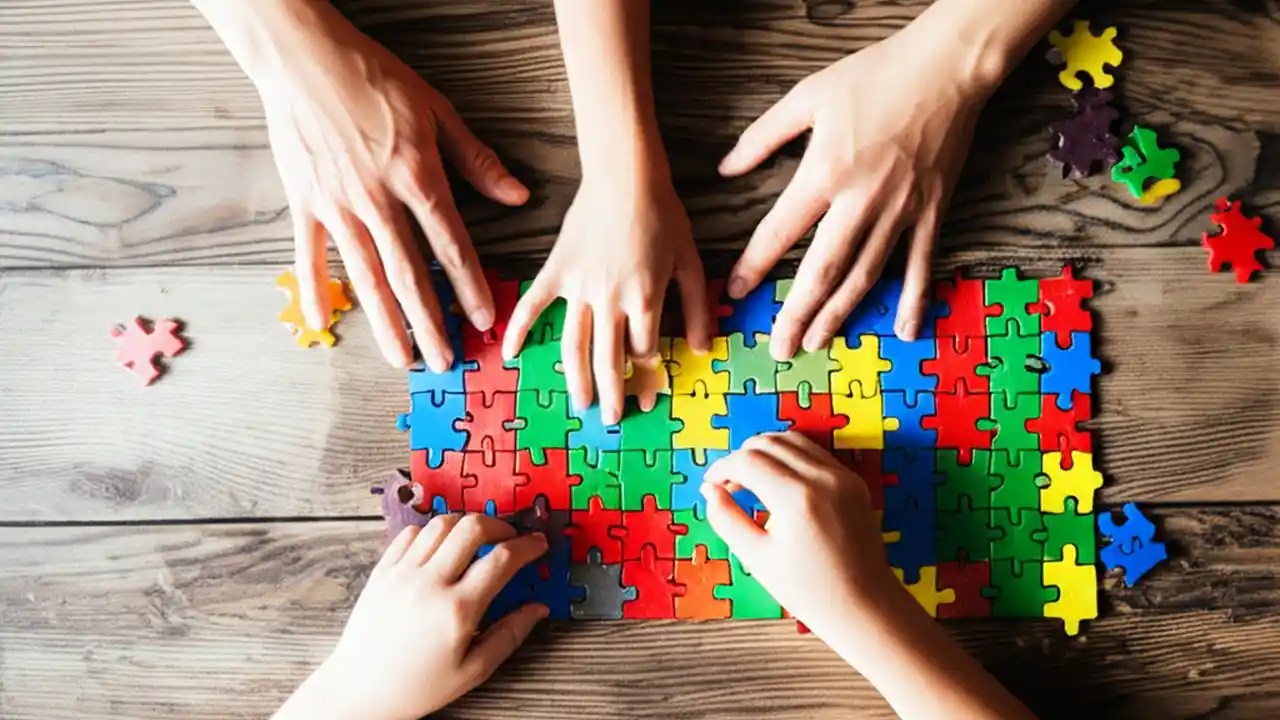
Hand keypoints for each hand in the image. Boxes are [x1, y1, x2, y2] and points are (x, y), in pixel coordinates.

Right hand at [242, 2, 529, 368]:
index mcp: (416, 177)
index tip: (483, 318)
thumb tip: (518, 197)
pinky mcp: (304, 203)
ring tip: (402, 358)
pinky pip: (308, 257)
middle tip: (446, 359)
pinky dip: (313, 291)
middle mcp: (376, 200)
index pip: (450, 245)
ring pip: (365, 276)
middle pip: (409, 274)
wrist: (305, 58)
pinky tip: (322, 324)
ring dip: (385, 322)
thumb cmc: (374, 80)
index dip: (469, 286)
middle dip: (431, 322)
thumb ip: (477, 160)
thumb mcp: (437, 111)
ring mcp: (337, 206)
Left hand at [275, 515, 548, 719]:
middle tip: (510, 538)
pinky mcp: (383, 570)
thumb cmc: (416, 686)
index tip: (537, 545)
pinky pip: (410, 533)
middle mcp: (429, 584)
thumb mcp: (473, 670)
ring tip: (477, 538)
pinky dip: (432, 530)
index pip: (502, 559)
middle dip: (500, 525)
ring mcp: (403, 573)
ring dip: (466, 523)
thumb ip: (510, 635)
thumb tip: (537, 609)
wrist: (361, 689)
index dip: (527, 546)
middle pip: (472, 527)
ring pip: (441, 523)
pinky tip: (441, 545)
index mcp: (457, 610)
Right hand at [502, 172, 709, 424]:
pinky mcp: (556, 271)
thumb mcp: (690, 262)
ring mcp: (579, 287)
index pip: (643, 349)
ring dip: (576, 378)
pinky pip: (534, 306)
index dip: (646, 368)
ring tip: (580, 403)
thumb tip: (703, 350)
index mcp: (645, 299)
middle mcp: (610, 300)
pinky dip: (521, 329)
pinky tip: (512, 354)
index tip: (646, 383)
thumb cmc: (663, 216)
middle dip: (611, 393)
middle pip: (608, 358)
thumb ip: (696, 309)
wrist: (625, 176)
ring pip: (574, 344)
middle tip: (612, 418)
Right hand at [700, 433, 901, 638]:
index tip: (710, 484)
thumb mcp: (757, 558)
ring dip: (765, 452)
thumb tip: (710, 490)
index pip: (748, 461)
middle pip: (768, 443)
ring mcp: (843, 477)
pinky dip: (790, 458)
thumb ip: (726, 518)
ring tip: (750, 480)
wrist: (864, 606)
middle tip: (727, 485)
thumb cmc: (809, 591)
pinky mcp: (854, 482)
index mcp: (796, 498)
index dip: (722, 468)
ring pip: (792, 440)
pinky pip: (814, 454)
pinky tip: (779, 484)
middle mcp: (823, 478)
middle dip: (741, 457)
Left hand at [718, 25, 994, 358]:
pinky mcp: (931, 212)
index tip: (736, 292)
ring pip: (865, 276)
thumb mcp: (807, 96)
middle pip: (822, 272)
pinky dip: (914, 300)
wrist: (946, 68)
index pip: (780, 232)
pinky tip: (904, 331)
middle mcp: (861, 201)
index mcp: (824, 173)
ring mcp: (900, 211)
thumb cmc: (875, 76)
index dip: (755, 265)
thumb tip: (726, 168)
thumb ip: (762, 137)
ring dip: (839, 315)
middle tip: (779, 348)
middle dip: (798, 315)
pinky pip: (921, 265)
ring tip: (818, 343)